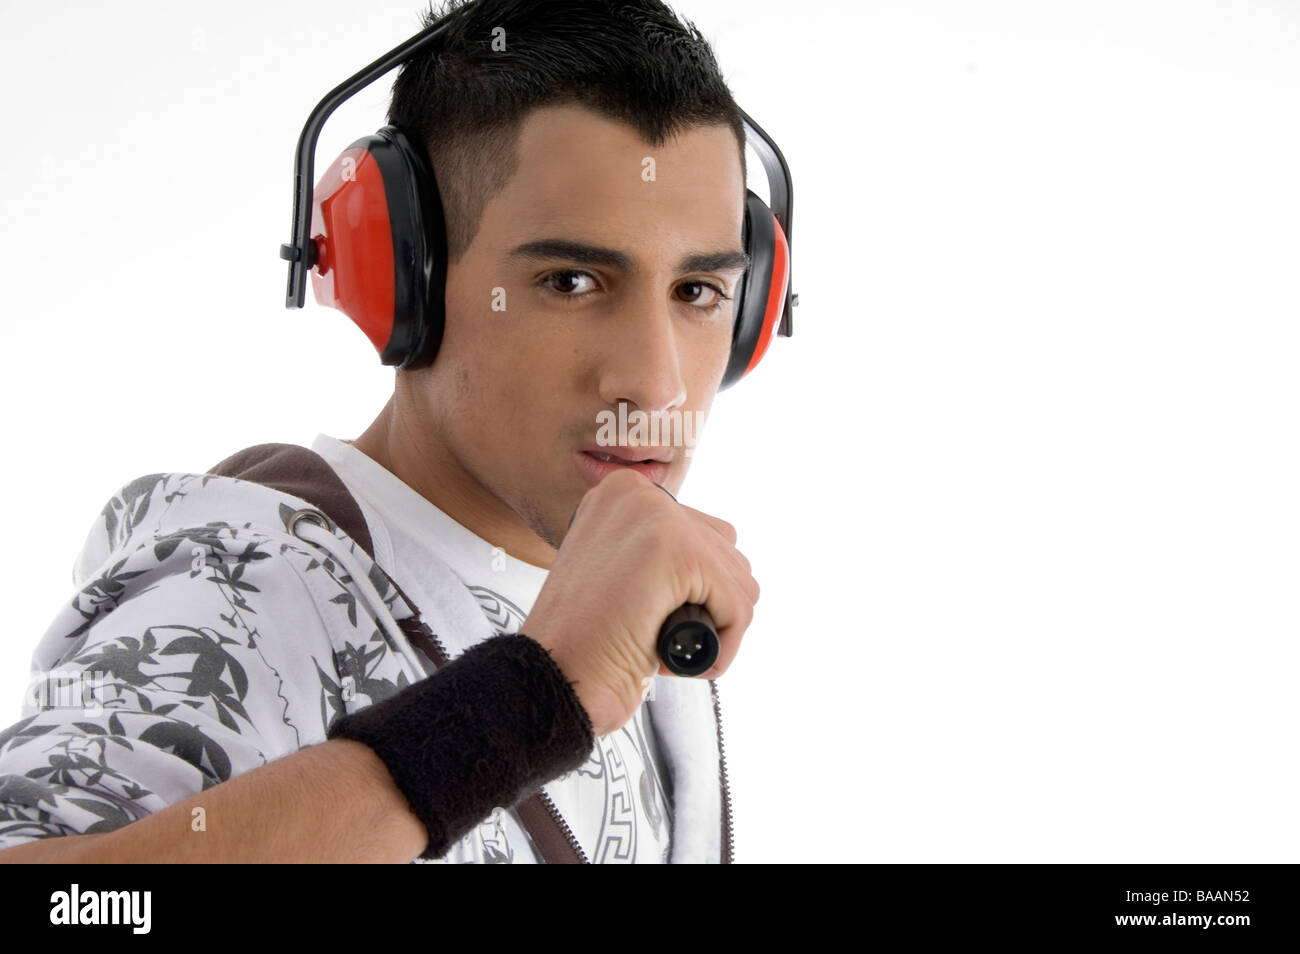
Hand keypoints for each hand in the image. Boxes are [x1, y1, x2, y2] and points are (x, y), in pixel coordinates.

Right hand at [521, 468, 758, 736]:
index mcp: (622, 495)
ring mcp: (657, 517)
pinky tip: (670, 657)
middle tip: (650, 633)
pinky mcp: (677, 552)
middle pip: (728, 554)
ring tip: (657, 642)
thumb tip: (730, 567)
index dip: (690, 594)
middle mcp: (638, 494)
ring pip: (739, 581)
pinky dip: (721, 646)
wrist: (549, 682)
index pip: (704, 536)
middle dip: (706, 608)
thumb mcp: (621, 575)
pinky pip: (739, 607)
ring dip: (713, 628)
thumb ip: (664, 556)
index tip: (645, 616)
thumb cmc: (584, 645)